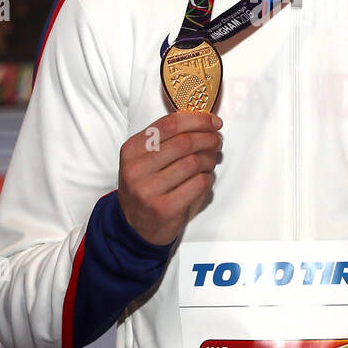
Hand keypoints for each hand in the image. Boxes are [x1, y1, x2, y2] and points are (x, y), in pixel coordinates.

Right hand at [117, 112, 221, 245]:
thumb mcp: (145, 159)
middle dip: (208, 139)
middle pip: (184, 142)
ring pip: (193, 163)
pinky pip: (198, 184)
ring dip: (210, 159)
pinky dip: (208, 178)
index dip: (197, 120)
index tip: (213, 122)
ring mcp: (148, 190)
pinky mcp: (163, 208)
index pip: (169, 124)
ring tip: (212, 160)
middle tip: (216, 141)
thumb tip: (203, 122)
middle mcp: (136, 168)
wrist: (135, 227)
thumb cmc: (147, 187)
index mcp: (132, 150)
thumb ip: (167, 140)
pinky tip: (205, 178)